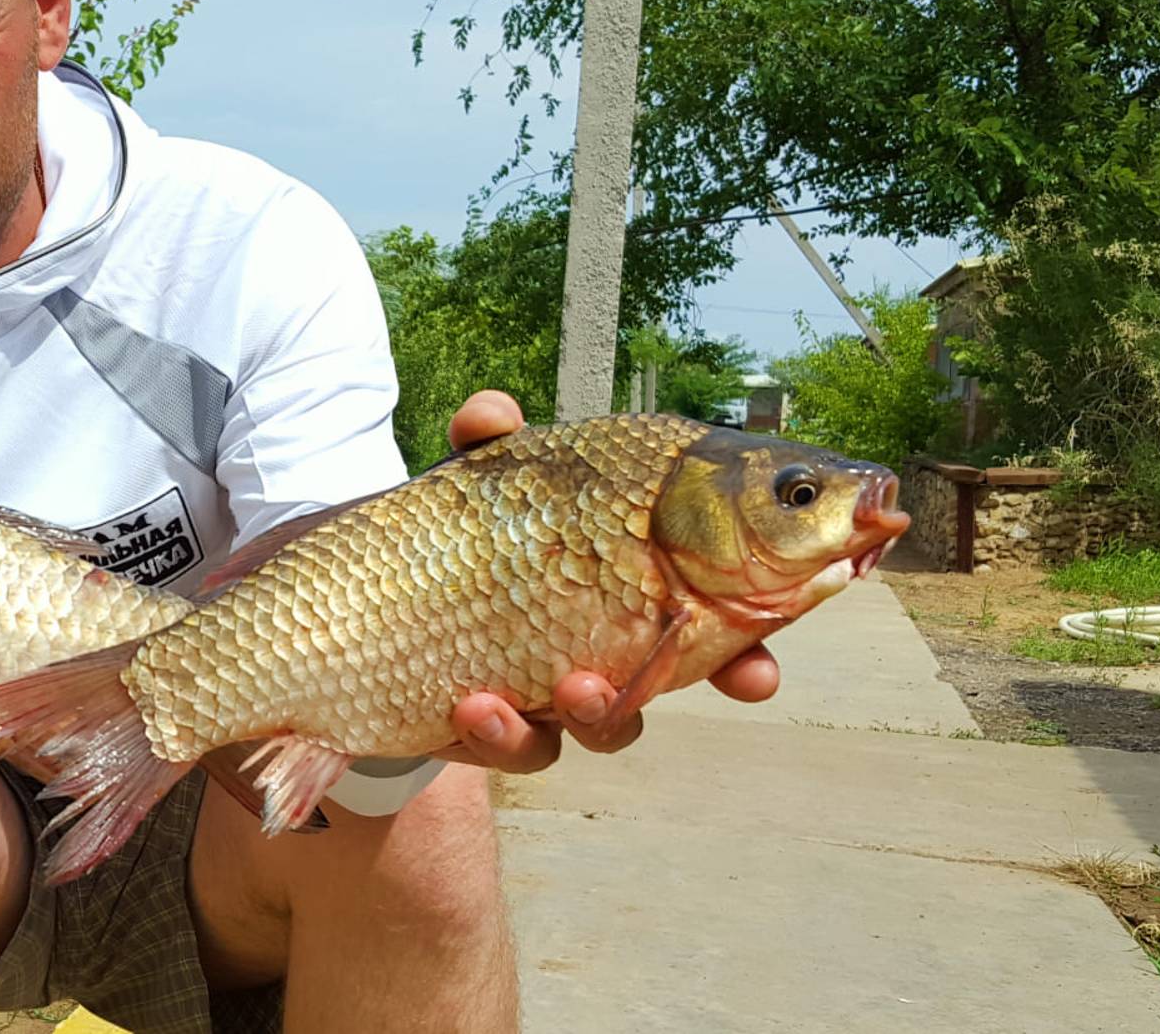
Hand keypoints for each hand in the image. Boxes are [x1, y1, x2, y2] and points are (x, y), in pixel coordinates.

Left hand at [421, 390, 780, 775]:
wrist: (394, 608)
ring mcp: (560, 693)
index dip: (754, 640)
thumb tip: (491, 412)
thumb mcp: (474, 485)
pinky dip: (505, 732)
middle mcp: (612, 641)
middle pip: (687, 672)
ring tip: (570, 687)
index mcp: (633, 577)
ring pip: (606, 724)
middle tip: (726, 678)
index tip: (765, 661)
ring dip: (597, 712)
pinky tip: (475, 706)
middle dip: (720, 677)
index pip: (718, 607)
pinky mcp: (505, 729)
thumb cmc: (465, 537)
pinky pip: (520, 748)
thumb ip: (488, 447)